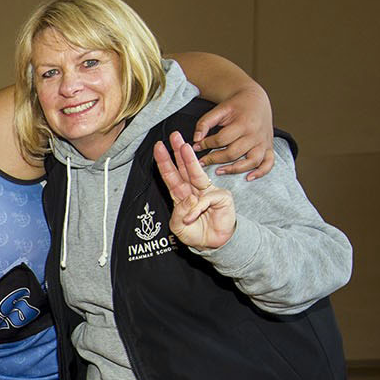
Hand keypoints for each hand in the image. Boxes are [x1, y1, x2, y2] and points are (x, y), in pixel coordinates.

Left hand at [157, 131, 236, 250]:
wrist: (213, 244)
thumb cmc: (195, 233)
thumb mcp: (178, 226)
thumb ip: (179, 214)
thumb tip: (190, 200)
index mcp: (181, 194)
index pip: (171, 175)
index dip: (165, 162)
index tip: (159, 147)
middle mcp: (194, 189)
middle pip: (184, 167)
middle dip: (178, 151)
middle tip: (174, 136)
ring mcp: (208, 191)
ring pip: (197, 173)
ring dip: (190, 159)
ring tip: (185, 147)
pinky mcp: (220, 197)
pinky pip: (204, 200)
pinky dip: (196, 210)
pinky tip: (191, 217)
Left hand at [193, 83, 274, 179]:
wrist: (255, 99)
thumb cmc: (235, 105)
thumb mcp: (219, 109)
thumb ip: (205, 123)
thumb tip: (196, 140)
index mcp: (244, 123)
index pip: (222, 139)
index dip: (206, 144)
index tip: (197, 146)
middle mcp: (256, 134)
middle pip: (234, 153)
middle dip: (215, 159)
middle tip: (202, 162)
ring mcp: (264, 142)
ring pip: (252, 161)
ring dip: (235, 169)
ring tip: (219, 171)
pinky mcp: (269, 146)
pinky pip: (269, 163)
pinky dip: (261, 172)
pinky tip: (248, 178)